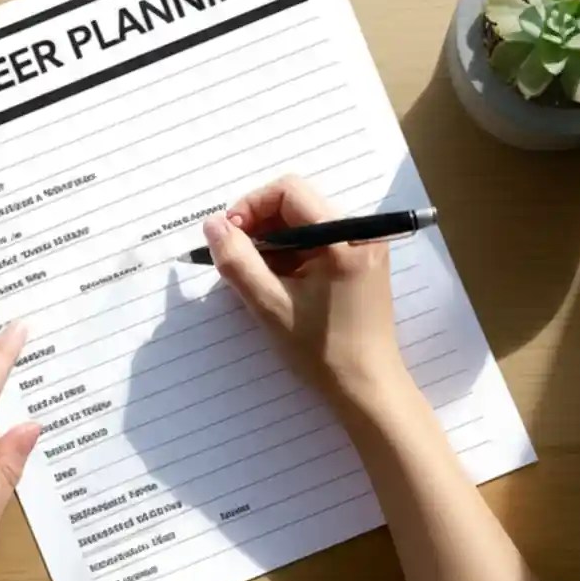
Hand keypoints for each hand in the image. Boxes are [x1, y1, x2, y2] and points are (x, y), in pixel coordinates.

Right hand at [203, 175, 406, 404]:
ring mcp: (364, 247)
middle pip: (297, 203)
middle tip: (236, 257)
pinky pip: (317, 241)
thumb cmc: (322, 352)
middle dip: (260, 225)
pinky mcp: (360, 263)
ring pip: (304, 223)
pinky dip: (290, 254)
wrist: (367, 389)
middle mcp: (361, 233)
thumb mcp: (270, 306)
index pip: (289, 191)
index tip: (229, 236)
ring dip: (273, 242)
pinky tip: (277, 282)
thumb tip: (213, 225)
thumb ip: (238, 261)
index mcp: (345, 238)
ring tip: (255, 276)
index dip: (250, 206)